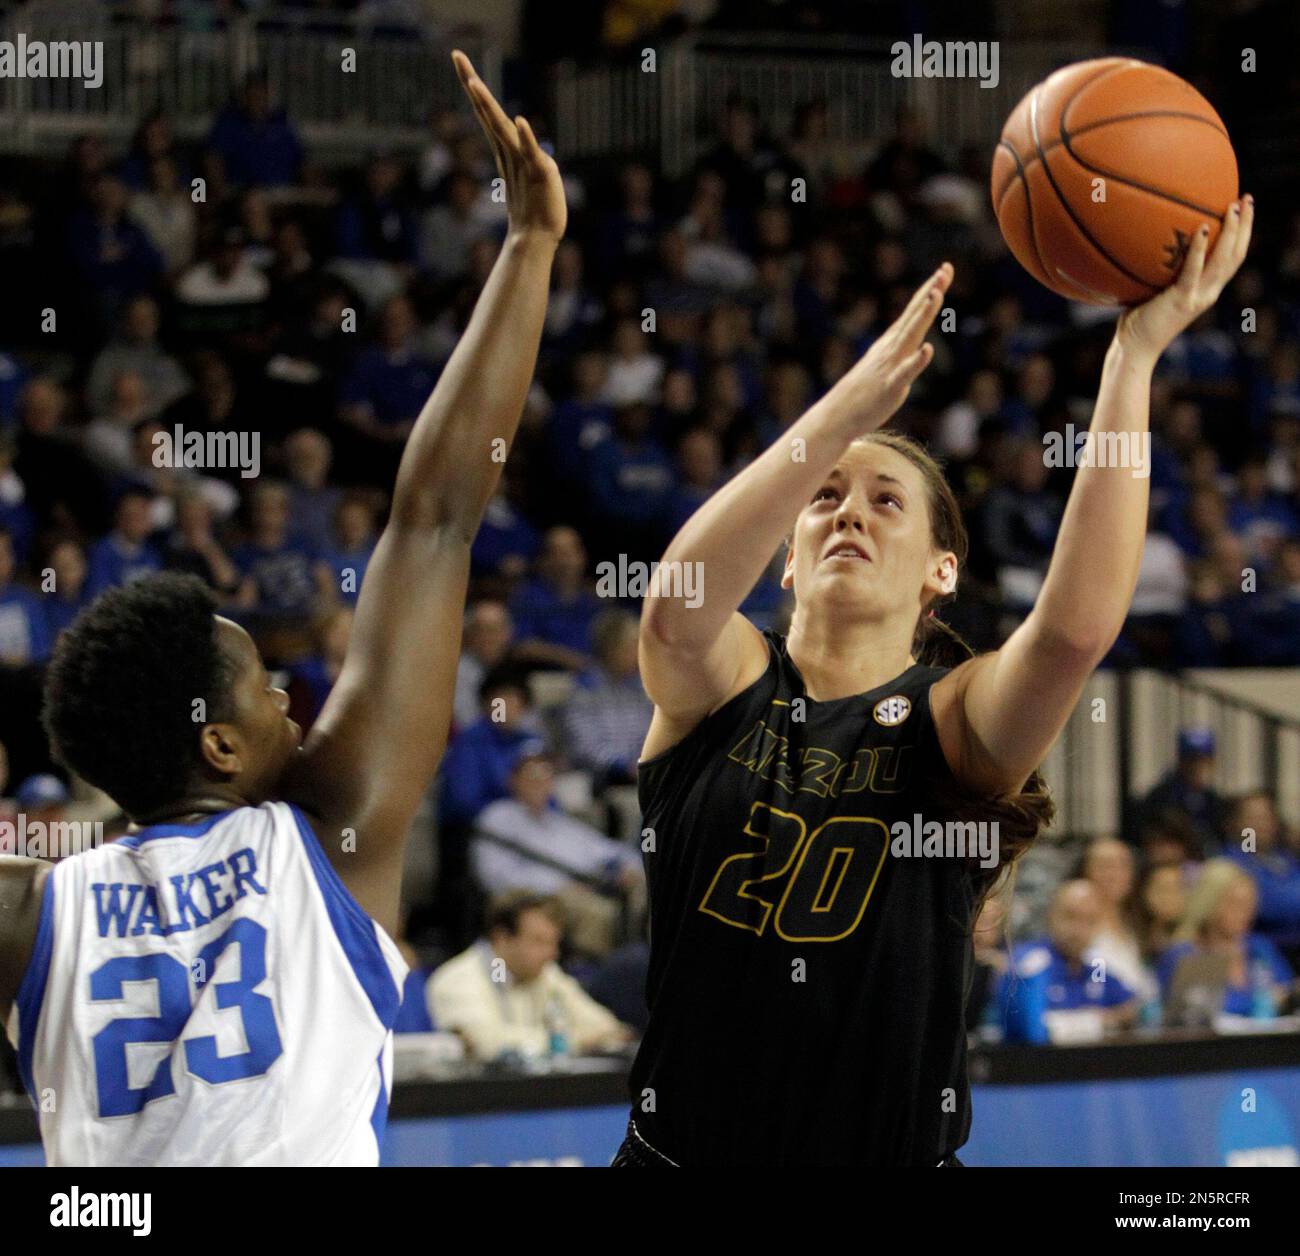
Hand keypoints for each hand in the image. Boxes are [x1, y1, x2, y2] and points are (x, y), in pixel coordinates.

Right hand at [452, 49, 566, 242]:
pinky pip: (530, 152)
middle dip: (472, 83)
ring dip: (488, 106)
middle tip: (457, 56)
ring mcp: (521, 161)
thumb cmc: (535, 208)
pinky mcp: (538, 172)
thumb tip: (519, 144)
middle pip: (488, 112)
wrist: (537, 237)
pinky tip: (519, 121)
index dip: (475, 86)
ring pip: (502, 128)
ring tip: (474, 84)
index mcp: (506, 148)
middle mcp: (509, 150)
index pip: (488, 112)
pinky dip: (524, 137)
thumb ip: (524, 155)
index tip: (460, 60)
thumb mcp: (531, 173)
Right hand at [832, 263, 951, 435]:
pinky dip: (917, 360)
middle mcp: (892, 347)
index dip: (931, 289)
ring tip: (937, 294)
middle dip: (931, 291)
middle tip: (945, 269)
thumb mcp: (887, 365)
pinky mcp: (890, 386)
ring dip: (923, 315)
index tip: (945, 268)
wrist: (838, 414)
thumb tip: (916, 343)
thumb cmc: (864, 393)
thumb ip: (902, 351)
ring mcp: (891, 365)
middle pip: (915, 315)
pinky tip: (927, 349)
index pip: (915, 310)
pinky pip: (905, 372)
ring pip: (910, 336)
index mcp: (893, 342)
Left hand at [1115, 196, 1253, 366]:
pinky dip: (1200, 248)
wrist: (1134, 351)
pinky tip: (1203, 227)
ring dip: (1233, 230)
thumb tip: (1149, 242)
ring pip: (1225, 259)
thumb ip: (1161, 271)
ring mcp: (1198, 297)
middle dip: (1246, 225)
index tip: (1243, 209)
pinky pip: (1194, 270)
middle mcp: (1208, 293)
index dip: (1242, 233)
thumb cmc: (1137, 321)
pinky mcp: (1182, 301)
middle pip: (1237, 254)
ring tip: (1234, 206)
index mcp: (1206, 290)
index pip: (1232, 258)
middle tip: (1247, 198)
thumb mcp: (1154, 291)